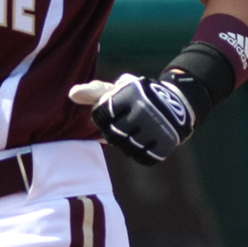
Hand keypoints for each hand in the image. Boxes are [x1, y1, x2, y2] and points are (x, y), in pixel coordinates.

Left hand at [69, 74, 196, 165]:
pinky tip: (145, 140)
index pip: (100, 117)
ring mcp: (154, 128)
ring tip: (137, 130)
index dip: (105, 116)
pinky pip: (142, 157)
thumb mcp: (117, 89)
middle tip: (127, 122)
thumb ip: (94, 92)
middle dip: (116, 130)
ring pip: (126, 148)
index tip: (116, 110)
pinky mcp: (164, 143)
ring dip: (128, 142)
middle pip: (112, 135)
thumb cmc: (137, 95)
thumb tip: (71, 94)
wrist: (176, 104)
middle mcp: (141, 112)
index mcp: (127, 96)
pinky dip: (141, 152)